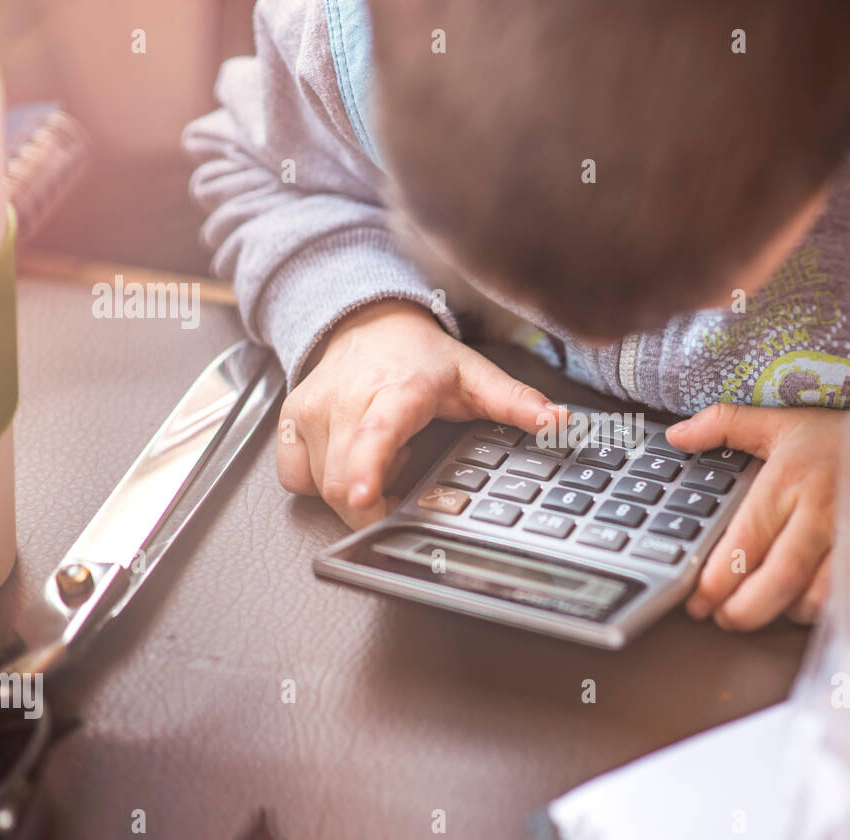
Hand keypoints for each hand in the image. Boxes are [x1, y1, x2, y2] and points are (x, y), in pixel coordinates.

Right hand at [277, 300, 560, 527]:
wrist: (369, 323)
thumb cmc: (421, 357)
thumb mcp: (476, 377)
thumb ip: (517, 403)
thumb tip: (558, 422)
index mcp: (395, 393)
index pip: (374, 437)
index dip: (368, 473)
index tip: (366, 498)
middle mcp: (347, 402)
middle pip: (345, 482)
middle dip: (374, 506)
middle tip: (404, 481)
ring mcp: (312, 412)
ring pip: (322, 484)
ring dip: (355, 489)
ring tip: (383, 458)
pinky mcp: (291, 422)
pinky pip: (296, 476)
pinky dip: (324, 480)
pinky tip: (351, 457)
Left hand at [665, 404, 840, 630]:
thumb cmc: (840, 436)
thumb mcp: (780, 421)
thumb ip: (724, 425)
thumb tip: (676, 435)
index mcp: (788, 481)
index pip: (744, 543)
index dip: (716, 581)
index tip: (698, 600)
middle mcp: (821, 513)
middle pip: (777, 581)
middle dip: (743, 611)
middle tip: (724, 618)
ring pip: (814, 599)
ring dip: (784, 613)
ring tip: (766, 606)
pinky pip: (849, 599)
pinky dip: (824, 611)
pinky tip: (807, 603)